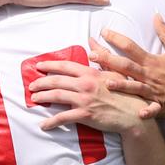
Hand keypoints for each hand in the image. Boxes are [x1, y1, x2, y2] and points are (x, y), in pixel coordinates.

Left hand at [28, 55, 160, 132]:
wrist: (133, 114)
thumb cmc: (126, 93)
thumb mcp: (115, 71)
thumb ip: (102, 56)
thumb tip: (92, 40)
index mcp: (91, 73)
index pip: (65, 66)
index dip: (50, 65)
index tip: (39, 66)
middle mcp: (85, 84)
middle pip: (57, 80)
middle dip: (41, 82)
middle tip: (31, 85)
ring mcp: (84, 99)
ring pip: (57, 96)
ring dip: (43, 97)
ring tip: (34, 99)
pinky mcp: (85, 114)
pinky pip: (63, 118)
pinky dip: (51, 121)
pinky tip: (43, 124)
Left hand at [90, 18, 164, 121]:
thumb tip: (156, 15)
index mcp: (152, 61)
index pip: (131, 47)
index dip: (116, 38)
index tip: (103, 32)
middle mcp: (150, 76)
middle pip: (126, 66)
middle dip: (108, 60)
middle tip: (92, 54)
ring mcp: (153, 91)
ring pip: (134, 87)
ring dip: (120, 85)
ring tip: (105, 82)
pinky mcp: (159, 105)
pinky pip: (152, 109)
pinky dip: (147, 111)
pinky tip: (138, 113)